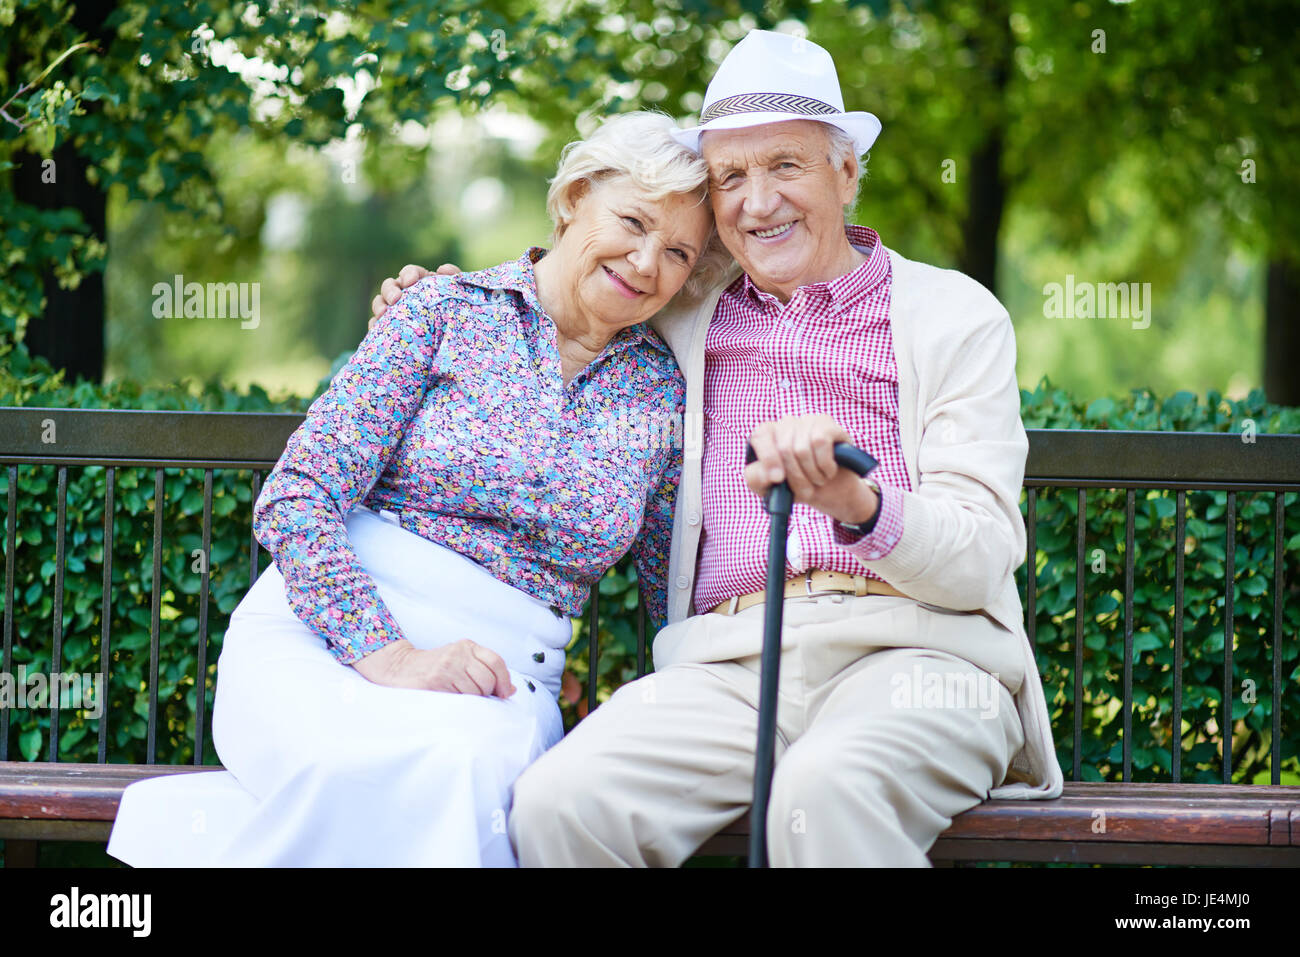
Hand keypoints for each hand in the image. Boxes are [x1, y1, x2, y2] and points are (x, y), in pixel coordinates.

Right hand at [351, 638, 515, 697]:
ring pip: (475, 691)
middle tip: (474, 696)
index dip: (504, 681)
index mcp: (467, 646)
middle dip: (486, 693)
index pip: (496, 662)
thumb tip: (511, 690)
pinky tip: (449, 698)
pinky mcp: (434, 682)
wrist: (399, 668)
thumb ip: (486, 671)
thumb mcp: (461, 661)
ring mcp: (445, 667)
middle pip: (488, 680)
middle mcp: (457, 653)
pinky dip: (459, 703)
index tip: (504, 694)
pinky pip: (459, 698)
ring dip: (471, 700)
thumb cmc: (435, 668)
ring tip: (457, 695)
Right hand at [366, 262, 463, 331]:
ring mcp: (394, 311)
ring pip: (380, 304)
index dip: (408, 274)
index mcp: (420, 282)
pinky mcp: (389, 329)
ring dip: (379, 306)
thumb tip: (442, 269)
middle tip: (395, 299)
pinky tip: (379, 330)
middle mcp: (404, 294)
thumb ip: (455, 280)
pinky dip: (375, 326)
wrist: (456, 340)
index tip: (410, 282)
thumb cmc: (457, 312)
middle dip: (390, 290)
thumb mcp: (460, 296)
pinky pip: (377, 326)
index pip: (410, 272)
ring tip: (383, 314)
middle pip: (389, 286)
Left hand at [744, 414, 878, 525]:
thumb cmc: (795, 485)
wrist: (831, 490)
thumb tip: (767, 473)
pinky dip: (825, 465)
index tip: (778, 479)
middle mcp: (785, 423)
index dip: (769, 458)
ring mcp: (807, 420)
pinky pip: (820, 442)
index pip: (760, 436)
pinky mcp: (826, 423)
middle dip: (796, 477)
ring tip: (817, 480)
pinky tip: (829, 470)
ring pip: (803, 449)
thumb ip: (755, 479)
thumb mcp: (769, 488)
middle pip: (784, 449)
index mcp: (767, 435)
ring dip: (813, 474)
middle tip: (805, 489)